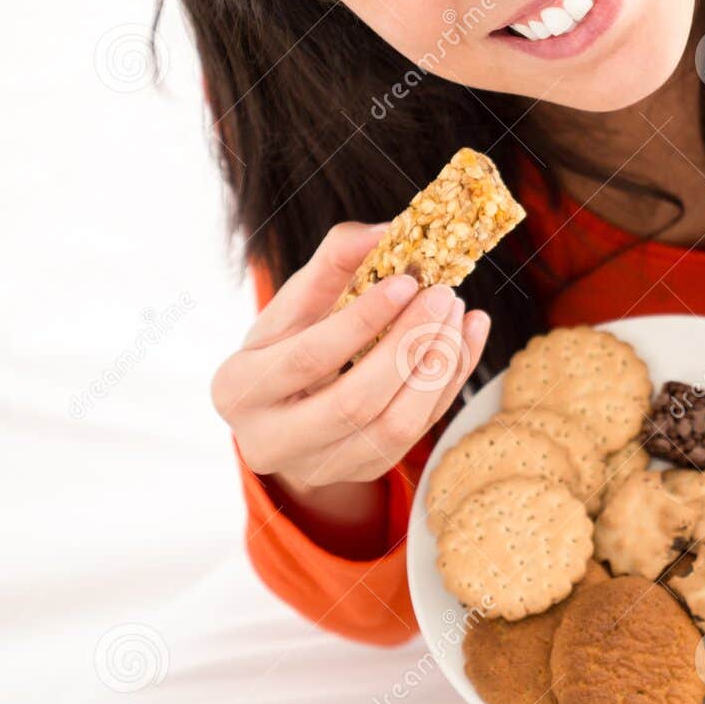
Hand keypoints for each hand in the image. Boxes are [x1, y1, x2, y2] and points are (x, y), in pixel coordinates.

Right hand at [211, 220, 491, 531]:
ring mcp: (320, 466)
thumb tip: (387, 231)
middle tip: (443, 296)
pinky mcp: (363, 472)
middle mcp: (270, 440)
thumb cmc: (289, 341)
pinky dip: (449, 383)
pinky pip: (418, 434)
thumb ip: (334, 261)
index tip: (406, 280)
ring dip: (437, 367)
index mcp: (238, 388)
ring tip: (458, 314)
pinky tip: (466, 337)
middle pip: (354, 403)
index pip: (308, 357)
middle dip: (407, 346)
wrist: (286, 405)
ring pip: (394, 428)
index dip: (361, 320)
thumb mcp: (295, 302)